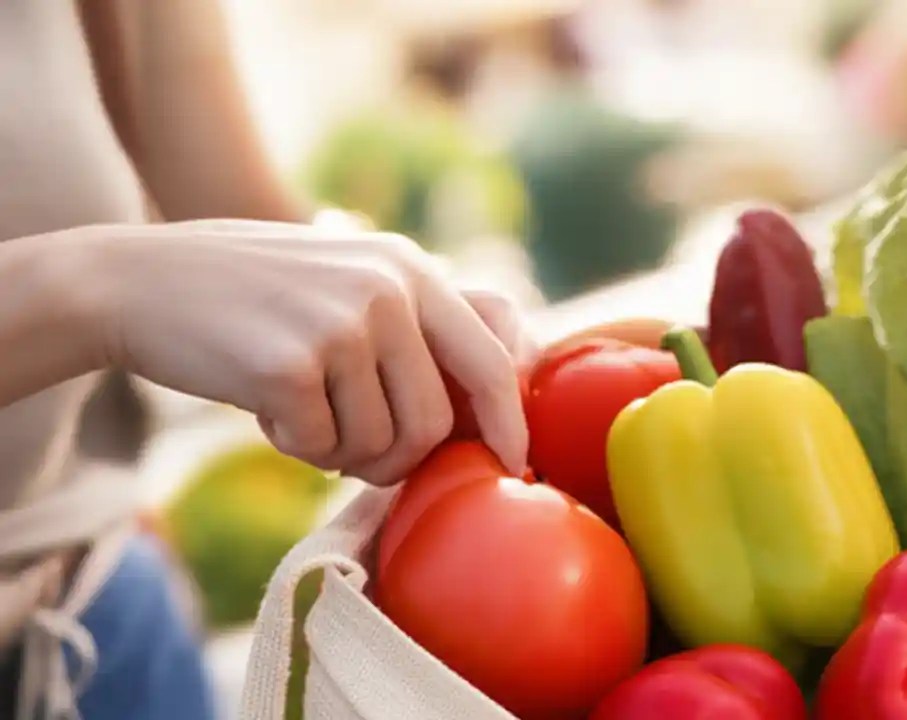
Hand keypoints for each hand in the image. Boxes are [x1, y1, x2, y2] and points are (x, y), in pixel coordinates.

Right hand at [93, 220, 526, 483]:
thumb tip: (502, 384)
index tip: (512, 465)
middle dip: (399, 458)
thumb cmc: (254, 294)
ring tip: (299, 409)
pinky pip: (321, 449)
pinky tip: (261, 404)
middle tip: (354, 453)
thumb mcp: (349, 277)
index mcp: (409, 268)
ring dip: (340, 451)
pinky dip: (295, 445)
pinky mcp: (292, 365)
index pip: (491, 358)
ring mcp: (341, 324)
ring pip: (379, 444)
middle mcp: (388, 288)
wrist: (137, 281)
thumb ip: (417, 322)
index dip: (509, 423)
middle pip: (435, 422)